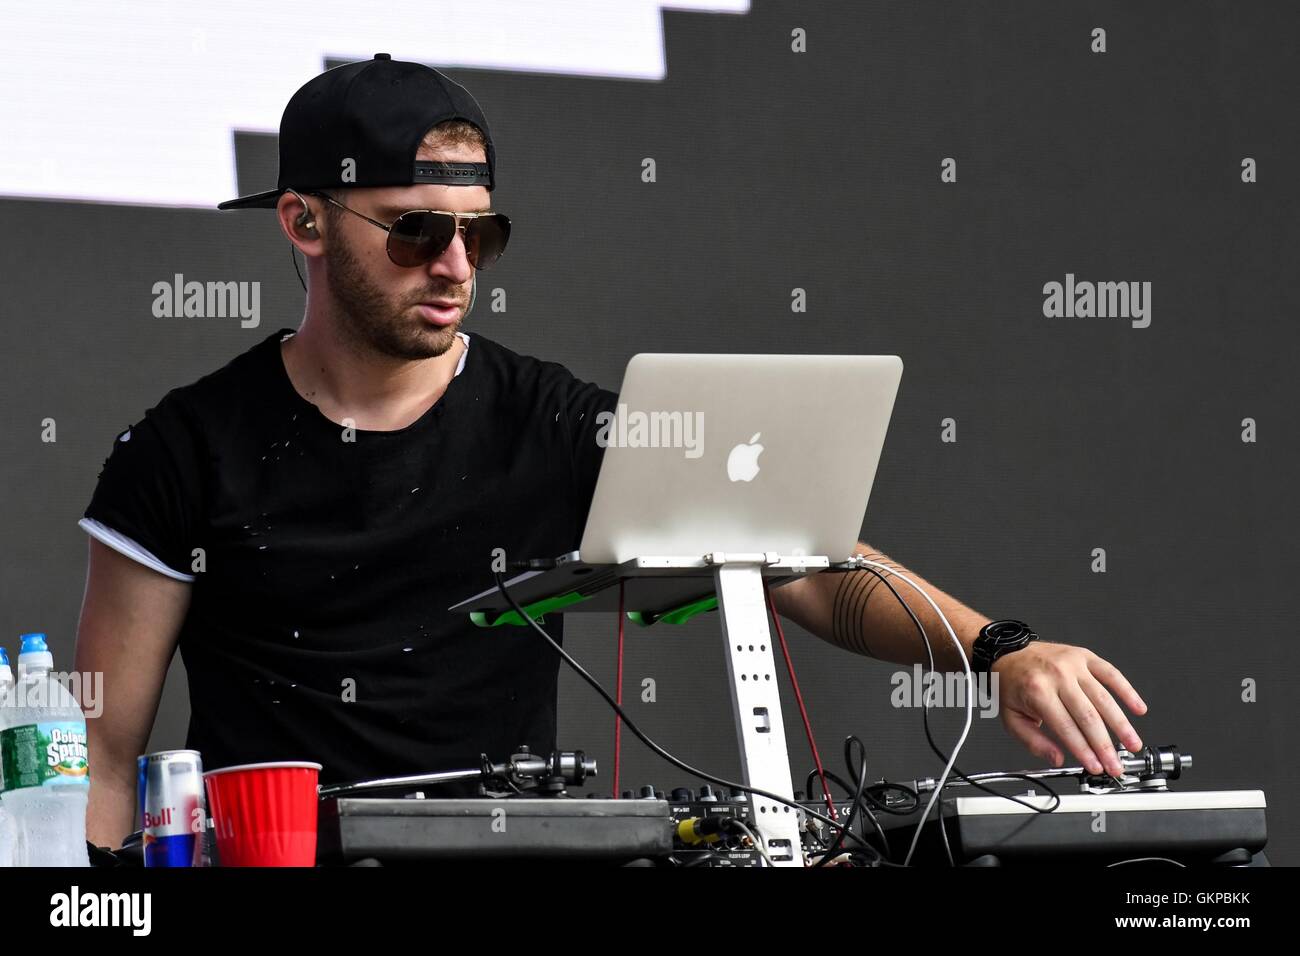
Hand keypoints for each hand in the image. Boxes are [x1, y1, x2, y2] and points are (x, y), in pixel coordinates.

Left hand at [990, 641, 1146, 776]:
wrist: (1007, 652)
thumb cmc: (1012, 685)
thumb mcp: (1011, 717)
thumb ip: (1034, 742)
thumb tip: (1057, 759)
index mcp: (1037, 691)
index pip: (1066, 727)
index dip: (1084, 751)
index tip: (1095, 767)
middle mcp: (1057, 676)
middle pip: (1088, 716)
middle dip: (1105, 745)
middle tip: (1116, 764)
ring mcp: (1073, 664)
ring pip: (1104, 698)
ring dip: (1121, 725)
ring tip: (1132, 744)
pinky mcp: (1084, 656)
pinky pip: (1111, 673)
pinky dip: (1128, 692)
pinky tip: (1138, 709)